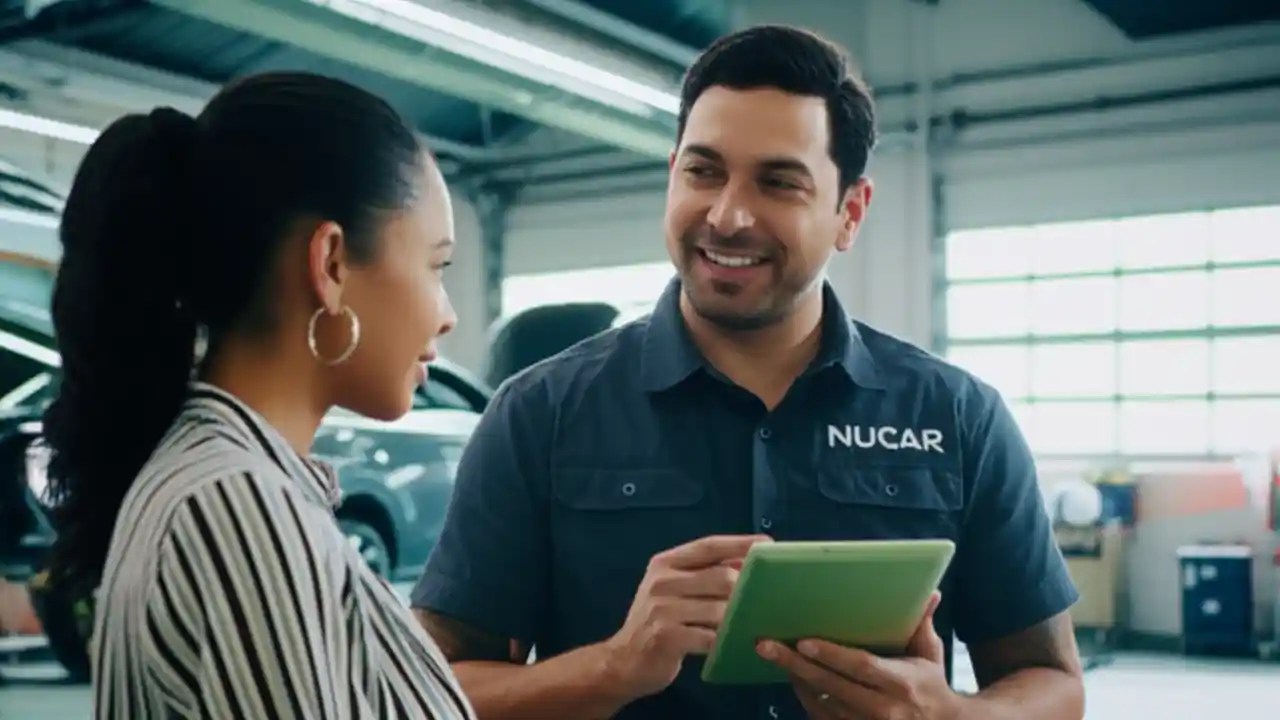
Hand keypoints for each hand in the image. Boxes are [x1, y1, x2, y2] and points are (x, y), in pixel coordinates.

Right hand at [602, 534, 771, 698]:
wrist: (623, 662)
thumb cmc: (657, 623)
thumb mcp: (673, 591)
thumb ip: (703, 575)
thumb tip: (746, 564)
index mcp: (664, 563)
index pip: (708, 546)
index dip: (739, 543)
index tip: (767, 544)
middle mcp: (661, 581)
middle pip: (720, 576)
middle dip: (746, 589)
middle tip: (767, 599)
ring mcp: (662, 609)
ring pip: (718, 608)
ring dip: (739, 619)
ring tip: (755, 624)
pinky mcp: (666, 637)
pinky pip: (709, 637)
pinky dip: (725, 641)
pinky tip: (733, 645)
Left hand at [758, 591, 958, 719]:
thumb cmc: (931, 685)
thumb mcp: (930, 654)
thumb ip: (922, 623)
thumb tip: (931, 591)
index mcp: (901, 683)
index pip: (862, 667)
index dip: (832, 655)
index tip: (804, 641)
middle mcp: (882, 708)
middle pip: (831, 686)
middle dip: (795, 665)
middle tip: (765, 645)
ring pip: (821, 704)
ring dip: (796, 680)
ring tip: (771, 655)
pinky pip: (821, 718)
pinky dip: (805, 698)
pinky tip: (792, 677)